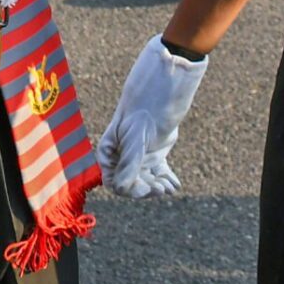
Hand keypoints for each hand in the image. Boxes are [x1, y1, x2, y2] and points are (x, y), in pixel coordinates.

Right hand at [98, 35, 208, 197]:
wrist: (159, 94)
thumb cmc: (142, 113)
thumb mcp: (135, 139)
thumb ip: (129, 164)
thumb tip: (121, 189)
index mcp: (109, 152)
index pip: (114, 182)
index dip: (130, 190)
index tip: (146, 189)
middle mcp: (122, 157)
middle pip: (132, 184)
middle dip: (146, 189)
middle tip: (160, 188)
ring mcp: (138, 156)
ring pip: (146, 181)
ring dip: (157, 187)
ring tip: (169, 186)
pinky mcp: (153, 155)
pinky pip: (157, 174)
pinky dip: (166, 180)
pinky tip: (174, 183)